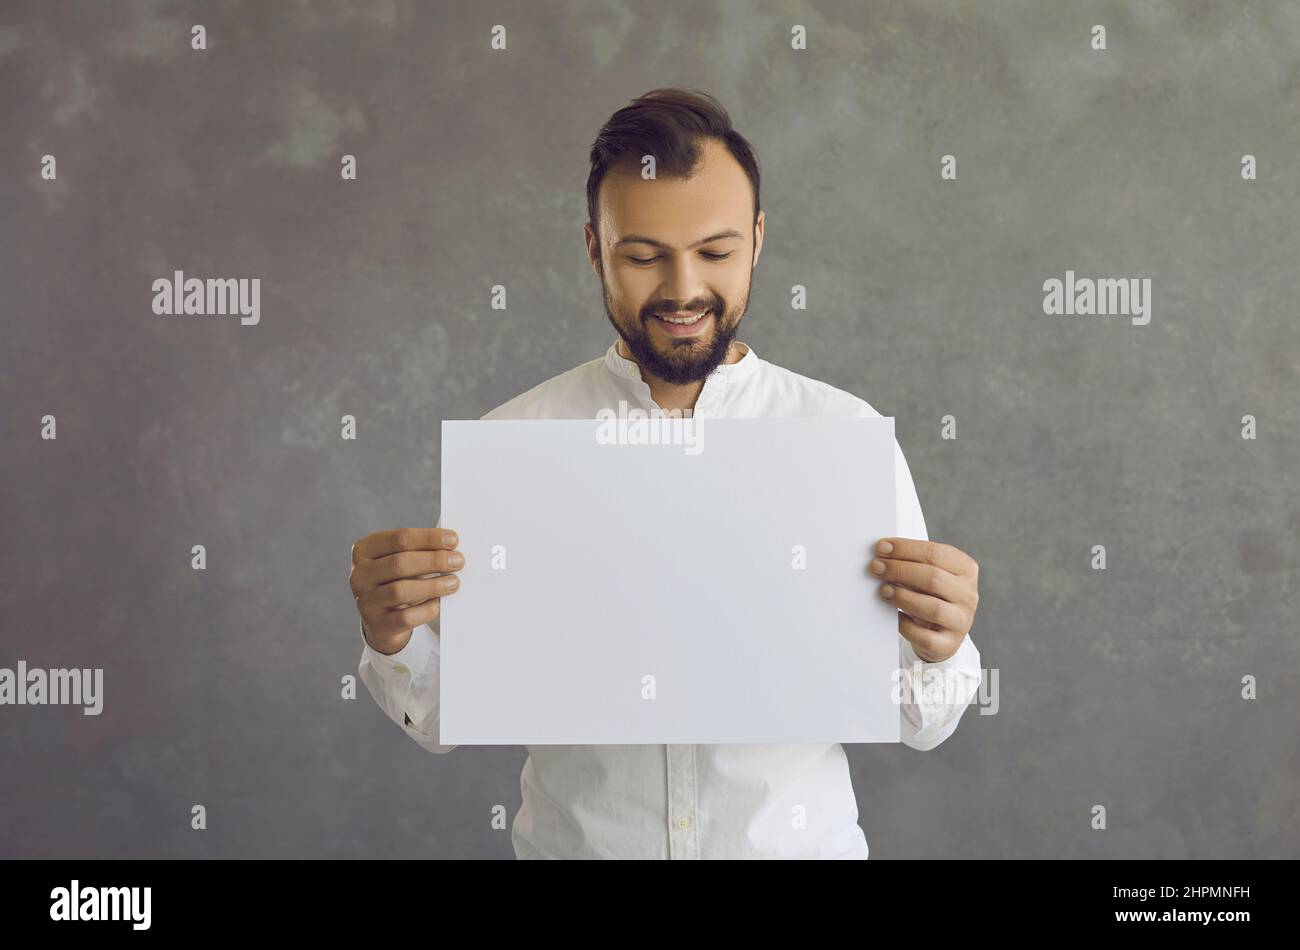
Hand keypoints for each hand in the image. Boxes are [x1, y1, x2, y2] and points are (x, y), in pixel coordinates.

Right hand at [349, 528, 463, 654]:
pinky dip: (426, 609)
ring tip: (454, 582)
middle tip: (458, 561)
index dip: (429, 538)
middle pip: (400, 563)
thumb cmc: (397, 580)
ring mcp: (366, 601)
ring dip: (433, 585)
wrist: (382, 619)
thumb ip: (420, 551)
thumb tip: (451, 548)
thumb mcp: (401, 561)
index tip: (453, 540)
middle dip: (434, 560)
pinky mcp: (378, 624)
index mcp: (364, 550)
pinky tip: (438, 603)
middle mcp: (360, 575)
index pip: (400, 539)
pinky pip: (405, 617)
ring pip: (401, 590)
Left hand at [869, 538, 978, 662]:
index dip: (906, 549)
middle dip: (900, 570)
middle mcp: (968, 595)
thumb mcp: (929, 573)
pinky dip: (906, 625)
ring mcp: (961, 621)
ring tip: (883, 590)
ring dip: (903, 596)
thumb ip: (912, 562)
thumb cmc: (931, 594)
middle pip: (933, 578)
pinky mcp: (949, 644)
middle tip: (876, 567)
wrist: (943, 631)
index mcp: (966, 569)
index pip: (936, 554)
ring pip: (933, 608)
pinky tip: (894, 616)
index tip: (881, 547)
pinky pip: (925, 636)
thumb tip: (881, 554)